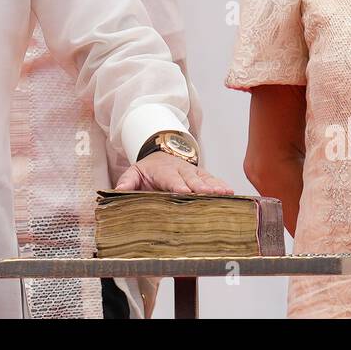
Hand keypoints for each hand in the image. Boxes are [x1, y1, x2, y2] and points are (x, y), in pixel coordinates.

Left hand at [114, 152, 234, 194]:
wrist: (161, 155)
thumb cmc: (148, 170)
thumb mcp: (134, 172)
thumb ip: (127, 180)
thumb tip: (119, 190)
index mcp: (163, 170)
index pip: (170, 178)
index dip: (177, 185)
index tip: (184, 192)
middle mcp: (181, 170)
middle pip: (191, 179)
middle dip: (200, 187)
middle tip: (208, 194)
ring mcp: (193, 172)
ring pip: (205, 178)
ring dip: (214, 186)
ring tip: (225, 192)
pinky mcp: (203, 175)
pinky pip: (213, 180)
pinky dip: (222, 185)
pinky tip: (231, 193)